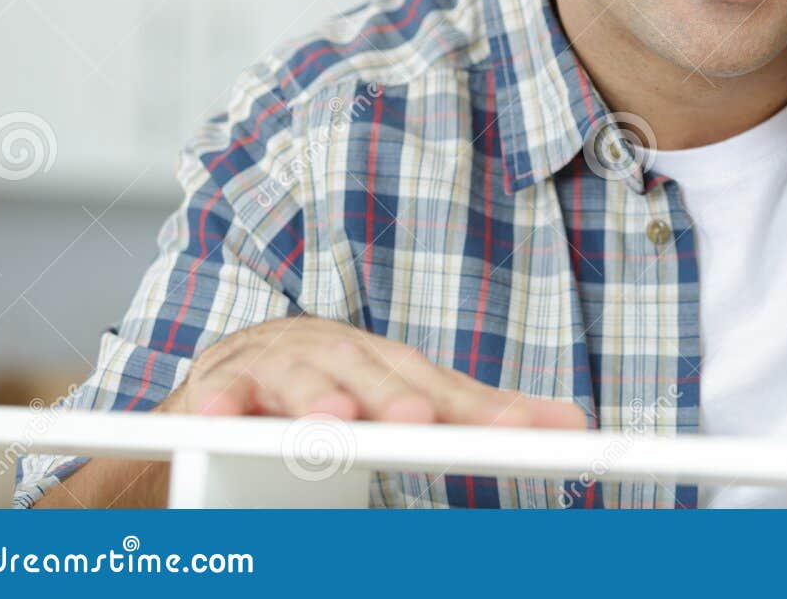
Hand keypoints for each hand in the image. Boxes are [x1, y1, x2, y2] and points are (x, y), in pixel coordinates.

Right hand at [161, 316, 586, 428]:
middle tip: (420, 421)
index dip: (485, 408)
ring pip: (298, 376)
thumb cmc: (330, 394)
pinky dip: (218, 400)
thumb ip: (470, 415)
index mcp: (385, 363)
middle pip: (372, 374)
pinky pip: (216, 390)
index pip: (442, 386)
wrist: (225, 382)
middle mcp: (338, 354)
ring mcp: (278, 363)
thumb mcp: (398, 405)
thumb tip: (570, 420)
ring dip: (316, 396)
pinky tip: (218, 416)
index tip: (533, 432)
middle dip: (396, 396)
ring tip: (334, 421)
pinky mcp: (219, 381)